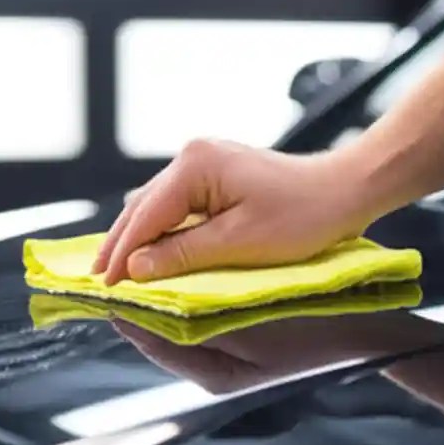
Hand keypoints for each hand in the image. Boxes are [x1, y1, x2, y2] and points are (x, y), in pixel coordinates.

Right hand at [93, 140, 376, 283]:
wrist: (345, 189)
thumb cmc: (301, 216)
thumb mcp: (238, 243)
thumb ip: (183, 254)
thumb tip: (136, 267)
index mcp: (194, 166)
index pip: (144, 217)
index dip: (122, 255)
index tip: (105, 287)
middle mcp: (193, 157)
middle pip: (143, 208)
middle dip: (121, 245)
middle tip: (98, 281)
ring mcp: (205, 163)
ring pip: (157, 206)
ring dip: (139, 238)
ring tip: (118, 270)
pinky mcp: (218, 175)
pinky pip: (178, 205)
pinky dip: (162, 230)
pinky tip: (153, 251)